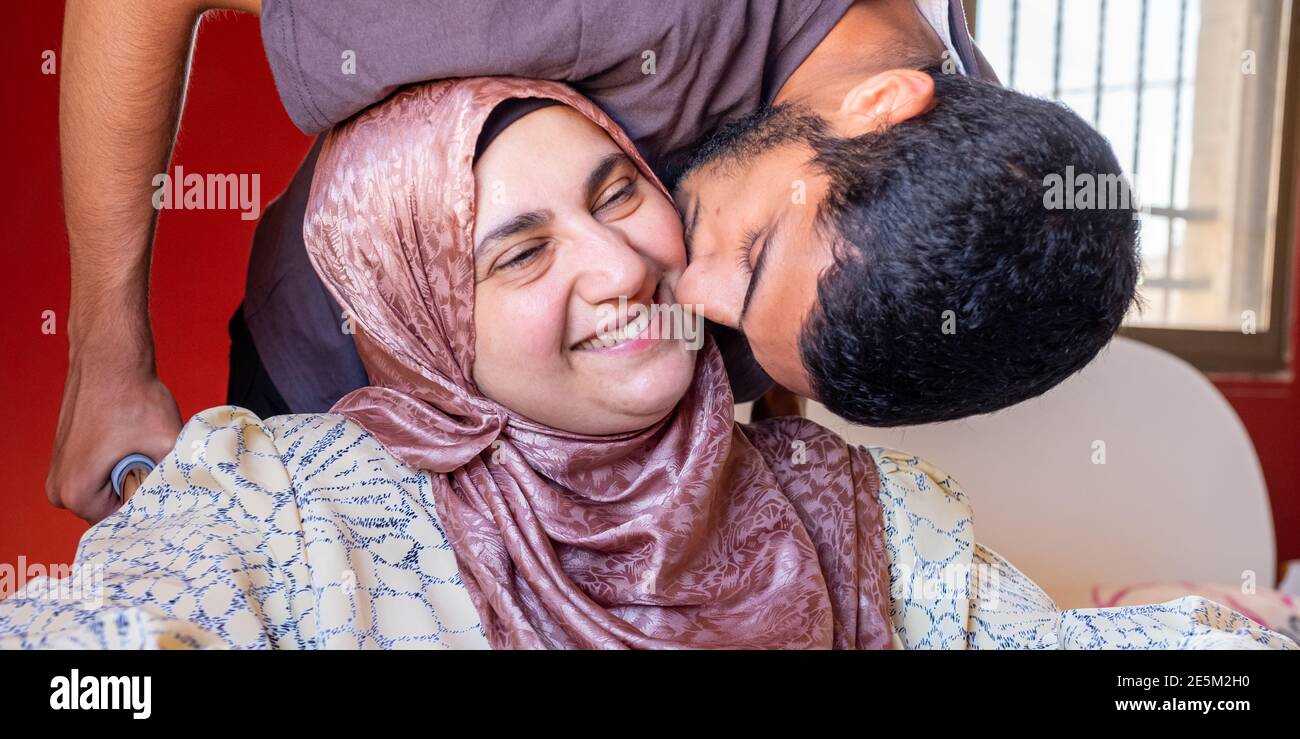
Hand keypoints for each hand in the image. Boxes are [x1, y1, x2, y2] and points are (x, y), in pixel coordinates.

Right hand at [46, 344, 180, 522]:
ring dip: (131, 477)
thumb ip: (179, 478)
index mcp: (76, 494)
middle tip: (159, 465)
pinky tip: (135, 444)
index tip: (169, 491)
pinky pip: (100, 475)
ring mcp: (60, 473)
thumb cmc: (133, 396)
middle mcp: (59, 490)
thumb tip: (195, 499)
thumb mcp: (167, 443)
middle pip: (113, 510)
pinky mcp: (67, 457)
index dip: (151, 508)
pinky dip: (120, 465)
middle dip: (140, 492)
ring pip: (108, 491)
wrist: (109, 358)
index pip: (122, 524)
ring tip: (146, 450)